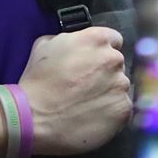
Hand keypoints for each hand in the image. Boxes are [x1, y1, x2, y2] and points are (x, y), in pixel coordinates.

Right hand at [18, 27, 132, 156]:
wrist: (34, 117)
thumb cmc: (36, 81)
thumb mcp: (45, 45)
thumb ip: (68, 39)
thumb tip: (76, 43)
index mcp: (96, 39)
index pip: (113, 39)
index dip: (101, 50)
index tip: (92, 61)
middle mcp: (113, 60)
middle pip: (116, 63)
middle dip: (104, 71)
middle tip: (86, 85)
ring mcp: (120, 86)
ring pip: (120, 86)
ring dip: (108, 92)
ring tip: (87, 104)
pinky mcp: (123, 110)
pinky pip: (121, 108)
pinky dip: (110, 112)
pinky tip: (92, 116)